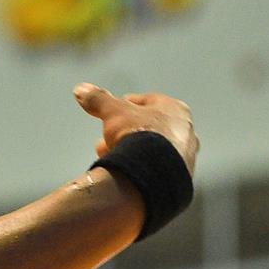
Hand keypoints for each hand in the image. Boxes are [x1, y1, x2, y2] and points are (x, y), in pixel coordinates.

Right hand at [74, 83, 197, 175]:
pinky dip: (140, 169)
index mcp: (176, 109)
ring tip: (111, 157)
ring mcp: (185, 158)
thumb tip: (81, 89)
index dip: (123, 107)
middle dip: (123, 133)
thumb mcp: (113, 112)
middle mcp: (186, 132)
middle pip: (147, 128)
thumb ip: (98, 100)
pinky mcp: (178, 179)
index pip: (145, 102)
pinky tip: (126, 174)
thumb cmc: (140, 137)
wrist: (152, 176)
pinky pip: (154, 170)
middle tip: (105, 141)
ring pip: (151, 150)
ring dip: (130, 152)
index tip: (109, 115)